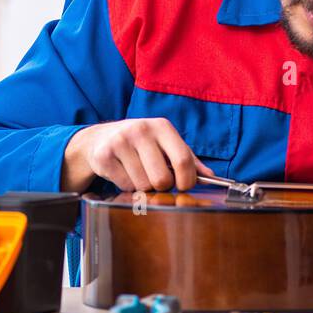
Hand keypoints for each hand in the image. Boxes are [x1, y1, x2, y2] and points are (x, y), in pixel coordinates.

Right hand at [60, 117, 215, 192]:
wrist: (100, 138)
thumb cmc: (141, 144)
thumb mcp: (165, 144)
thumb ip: (188, 159)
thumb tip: (211, 177)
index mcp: (162, 126)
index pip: (183, 160)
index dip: (187, 181)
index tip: (184, 186)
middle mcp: (141, 130)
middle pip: (163, 179)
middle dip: (162, 186)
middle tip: (157, 180)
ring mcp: (120, 142)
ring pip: (143, 185)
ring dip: (143, 187)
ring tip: (137, 173)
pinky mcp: (104, 156)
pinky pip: (125, 186)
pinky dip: (127, 186)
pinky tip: (124, 172)